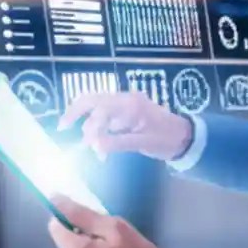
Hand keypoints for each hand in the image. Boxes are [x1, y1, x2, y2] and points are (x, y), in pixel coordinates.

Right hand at [57, 91, 193, 161]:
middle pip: (92, 99)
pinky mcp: (125, 113)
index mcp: (129, 104)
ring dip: (89, 126)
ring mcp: (124, 105)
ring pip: (96, 108)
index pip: (100, 107)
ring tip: (89, 147)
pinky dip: (98, 130)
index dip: (88, 124)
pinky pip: (105, 117)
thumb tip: (93, 145)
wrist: (185, 137)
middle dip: (75, 112)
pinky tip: (99, 147)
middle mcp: (124, 100)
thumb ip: (117, 143)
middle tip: (62, 126)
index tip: (85, 143)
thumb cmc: (166, 139)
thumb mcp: (142, 143)